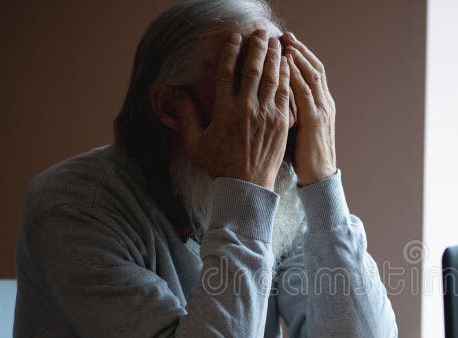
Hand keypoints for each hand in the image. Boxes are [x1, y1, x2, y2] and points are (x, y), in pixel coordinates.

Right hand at [175, 30, 289, 189]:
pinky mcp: (281, 122)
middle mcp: (247, 109)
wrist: (247, 186)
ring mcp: (267, 115)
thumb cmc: (219, 164)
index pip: (227, 72)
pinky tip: (286, 64)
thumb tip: (171, 92)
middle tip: (259, 32)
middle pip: (253, 69)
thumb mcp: (194, 142)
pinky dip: (285, 76)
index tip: (234, 37)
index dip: (230, 51)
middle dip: (257, 47)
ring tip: (275, 41)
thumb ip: (185, 115)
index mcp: (225, 111)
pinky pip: (284, 93)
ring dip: (274, 56)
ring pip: (272, 78)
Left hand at [283, 33, 336, 185]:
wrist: (319, 177)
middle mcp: (325, 103)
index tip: (287, 43)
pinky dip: (295, 75)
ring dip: (298, 57)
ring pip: (312, 74)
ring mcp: (322, 110)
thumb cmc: (306, 157)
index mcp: (322, 105)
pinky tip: (285, 64)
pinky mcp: (315, 120)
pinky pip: (305, 91)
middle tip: (285, 35)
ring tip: (285, 43)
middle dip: (299, 50)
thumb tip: (276, 96)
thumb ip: (293, 110)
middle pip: (314, 67)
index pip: (313, 73)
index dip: (301, 56)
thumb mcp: (300, 128)